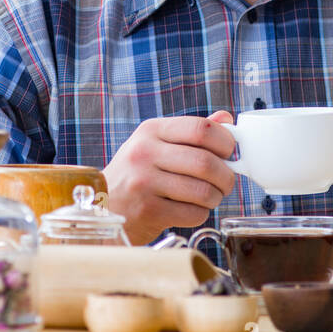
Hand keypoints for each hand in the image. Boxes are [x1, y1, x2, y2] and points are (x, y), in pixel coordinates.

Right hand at [103, 111, 237, 245]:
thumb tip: (226, 118)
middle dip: (226, 176)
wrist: (102, 205)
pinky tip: (189, 209)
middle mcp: (144, 153)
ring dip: (215, 197)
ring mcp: (144, 182)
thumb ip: (191, 132)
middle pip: (206, 162)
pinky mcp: (148, 210)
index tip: (230, 152)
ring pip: (204, 191)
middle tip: (226, 182)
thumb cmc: (135, 174)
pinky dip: (200, 214)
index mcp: (151, 130)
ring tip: (208, 197)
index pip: (200, 128)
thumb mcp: (156, 144)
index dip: (225, 141)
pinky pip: (193, 213)